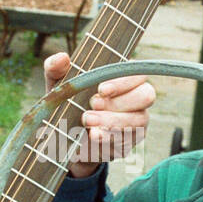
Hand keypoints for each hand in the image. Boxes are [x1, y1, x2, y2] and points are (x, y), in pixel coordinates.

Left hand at [43, 52, 154, 177]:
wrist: (63, 136)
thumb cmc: (66, 102)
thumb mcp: (57, 85)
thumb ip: (56, 68)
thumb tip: (62, 58)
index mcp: (123, 79)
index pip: (138, 74)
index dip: (124, 82)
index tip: (101, 90)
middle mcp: (136, 99)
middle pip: (146, 96)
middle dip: (118, 103)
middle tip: (92, 106)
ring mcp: (136, 123)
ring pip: (139, 121)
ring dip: (112, 123)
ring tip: (88, 123)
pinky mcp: (128, 143)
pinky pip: (128, 142)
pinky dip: (109, 140)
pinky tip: (92, 138)